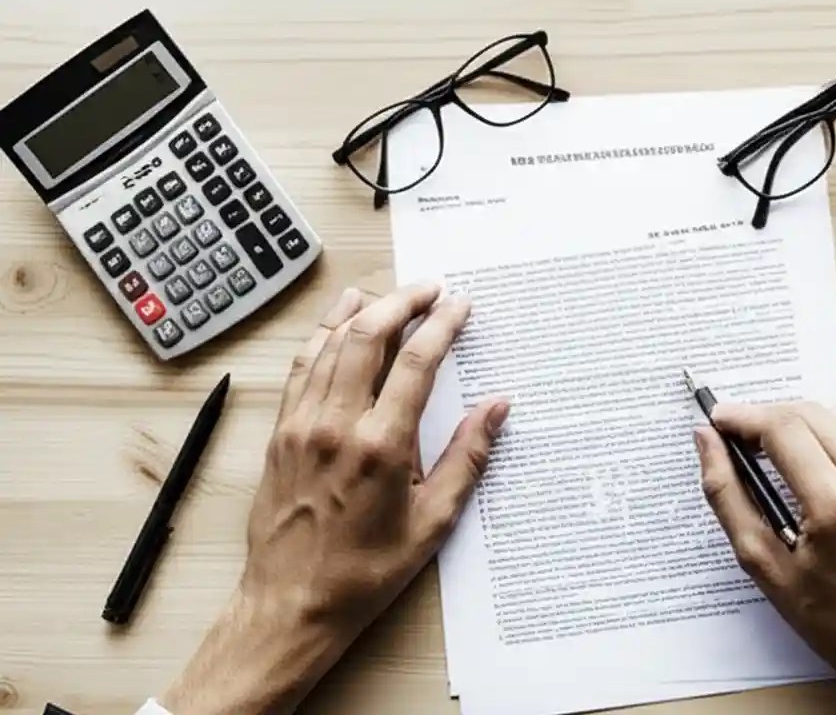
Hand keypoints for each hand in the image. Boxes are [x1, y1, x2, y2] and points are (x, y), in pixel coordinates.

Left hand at [162, 285, 508, 714]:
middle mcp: (335, 425)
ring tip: (388, 292)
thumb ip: (467, 458)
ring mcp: (301, 425)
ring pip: (328, 342)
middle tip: (430, 290)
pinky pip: (300, 367)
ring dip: (361, 309)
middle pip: (368, 335)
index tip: (460, 305)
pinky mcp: (280, 434)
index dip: (442, 325)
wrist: (291, 604)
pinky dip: (321, 336)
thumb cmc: (364, 573)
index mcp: (380, 446)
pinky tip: (335, 324)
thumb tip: (496, 408)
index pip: (416, 362)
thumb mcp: (433, 522)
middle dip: (403, 302)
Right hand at [694, 402, 835, 714]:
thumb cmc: (835, 620)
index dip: (743, 416)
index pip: (781, 428)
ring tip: (774, 450)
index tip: (719, 420)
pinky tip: (817, 464)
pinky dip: (834, 438)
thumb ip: (728, 497)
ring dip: (800, 423)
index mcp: (835, 504)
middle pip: (809, 412)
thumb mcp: (765, 566)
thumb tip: (707, 443)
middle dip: (767, 416)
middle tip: (740, 436)